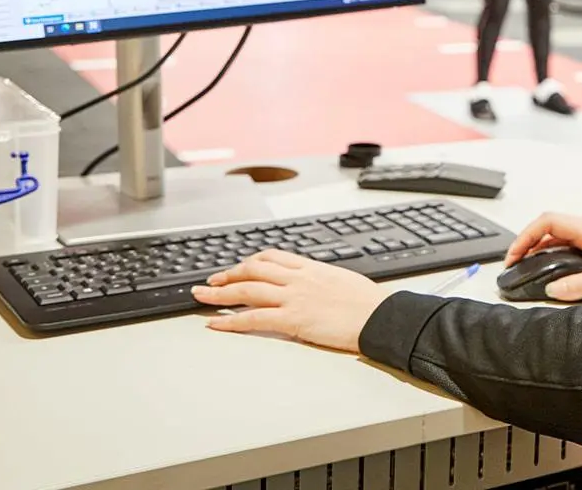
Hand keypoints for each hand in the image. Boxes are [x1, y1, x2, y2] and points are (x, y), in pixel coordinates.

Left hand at [192, 249, 392, 352]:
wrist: (379, 316)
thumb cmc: (369, 303)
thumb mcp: (343, 281)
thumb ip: (323, 281)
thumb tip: (315, 286)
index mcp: (311, 268)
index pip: (272, 257)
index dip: (249, 261)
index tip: (238, 267)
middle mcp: (298, 278)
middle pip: (253, 269)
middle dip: (228, 274)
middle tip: (211, 282)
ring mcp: (294, 297)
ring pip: (246, 289)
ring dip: (219, 293)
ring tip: (201, 297)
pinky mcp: (293, 318)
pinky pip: (253, 318)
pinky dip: (230, 321)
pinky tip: (215, 324)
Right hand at [504, 213, 581, 301]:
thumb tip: (553, 289)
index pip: (548, 222)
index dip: (525, 237)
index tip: (513, 256)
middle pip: (548, 225)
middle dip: (526, 242)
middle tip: (513, 265)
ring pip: (557, 233)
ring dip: (538, 247)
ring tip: (525, 268)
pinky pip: (568, 241)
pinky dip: (551, 251)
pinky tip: (548, 269)